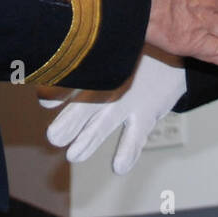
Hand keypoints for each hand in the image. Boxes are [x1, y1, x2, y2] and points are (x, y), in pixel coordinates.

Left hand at [41, 49, 187, 173]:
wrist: (175, 49)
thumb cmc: (129, 53)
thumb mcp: (108, 50)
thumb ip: (79, 65)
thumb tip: (42, 87)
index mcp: (100, 65)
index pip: (73, 78)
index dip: (57, 90)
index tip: (45, 102)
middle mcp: (113, 82)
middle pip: (87, 103)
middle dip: (71, 121)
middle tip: (54, 138)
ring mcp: (131, 99)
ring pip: (106, 122)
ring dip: (90, 139)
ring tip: (74, 155)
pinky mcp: (148, 112)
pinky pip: (137, 135)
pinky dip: (129, 151)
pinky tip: (119, 167)